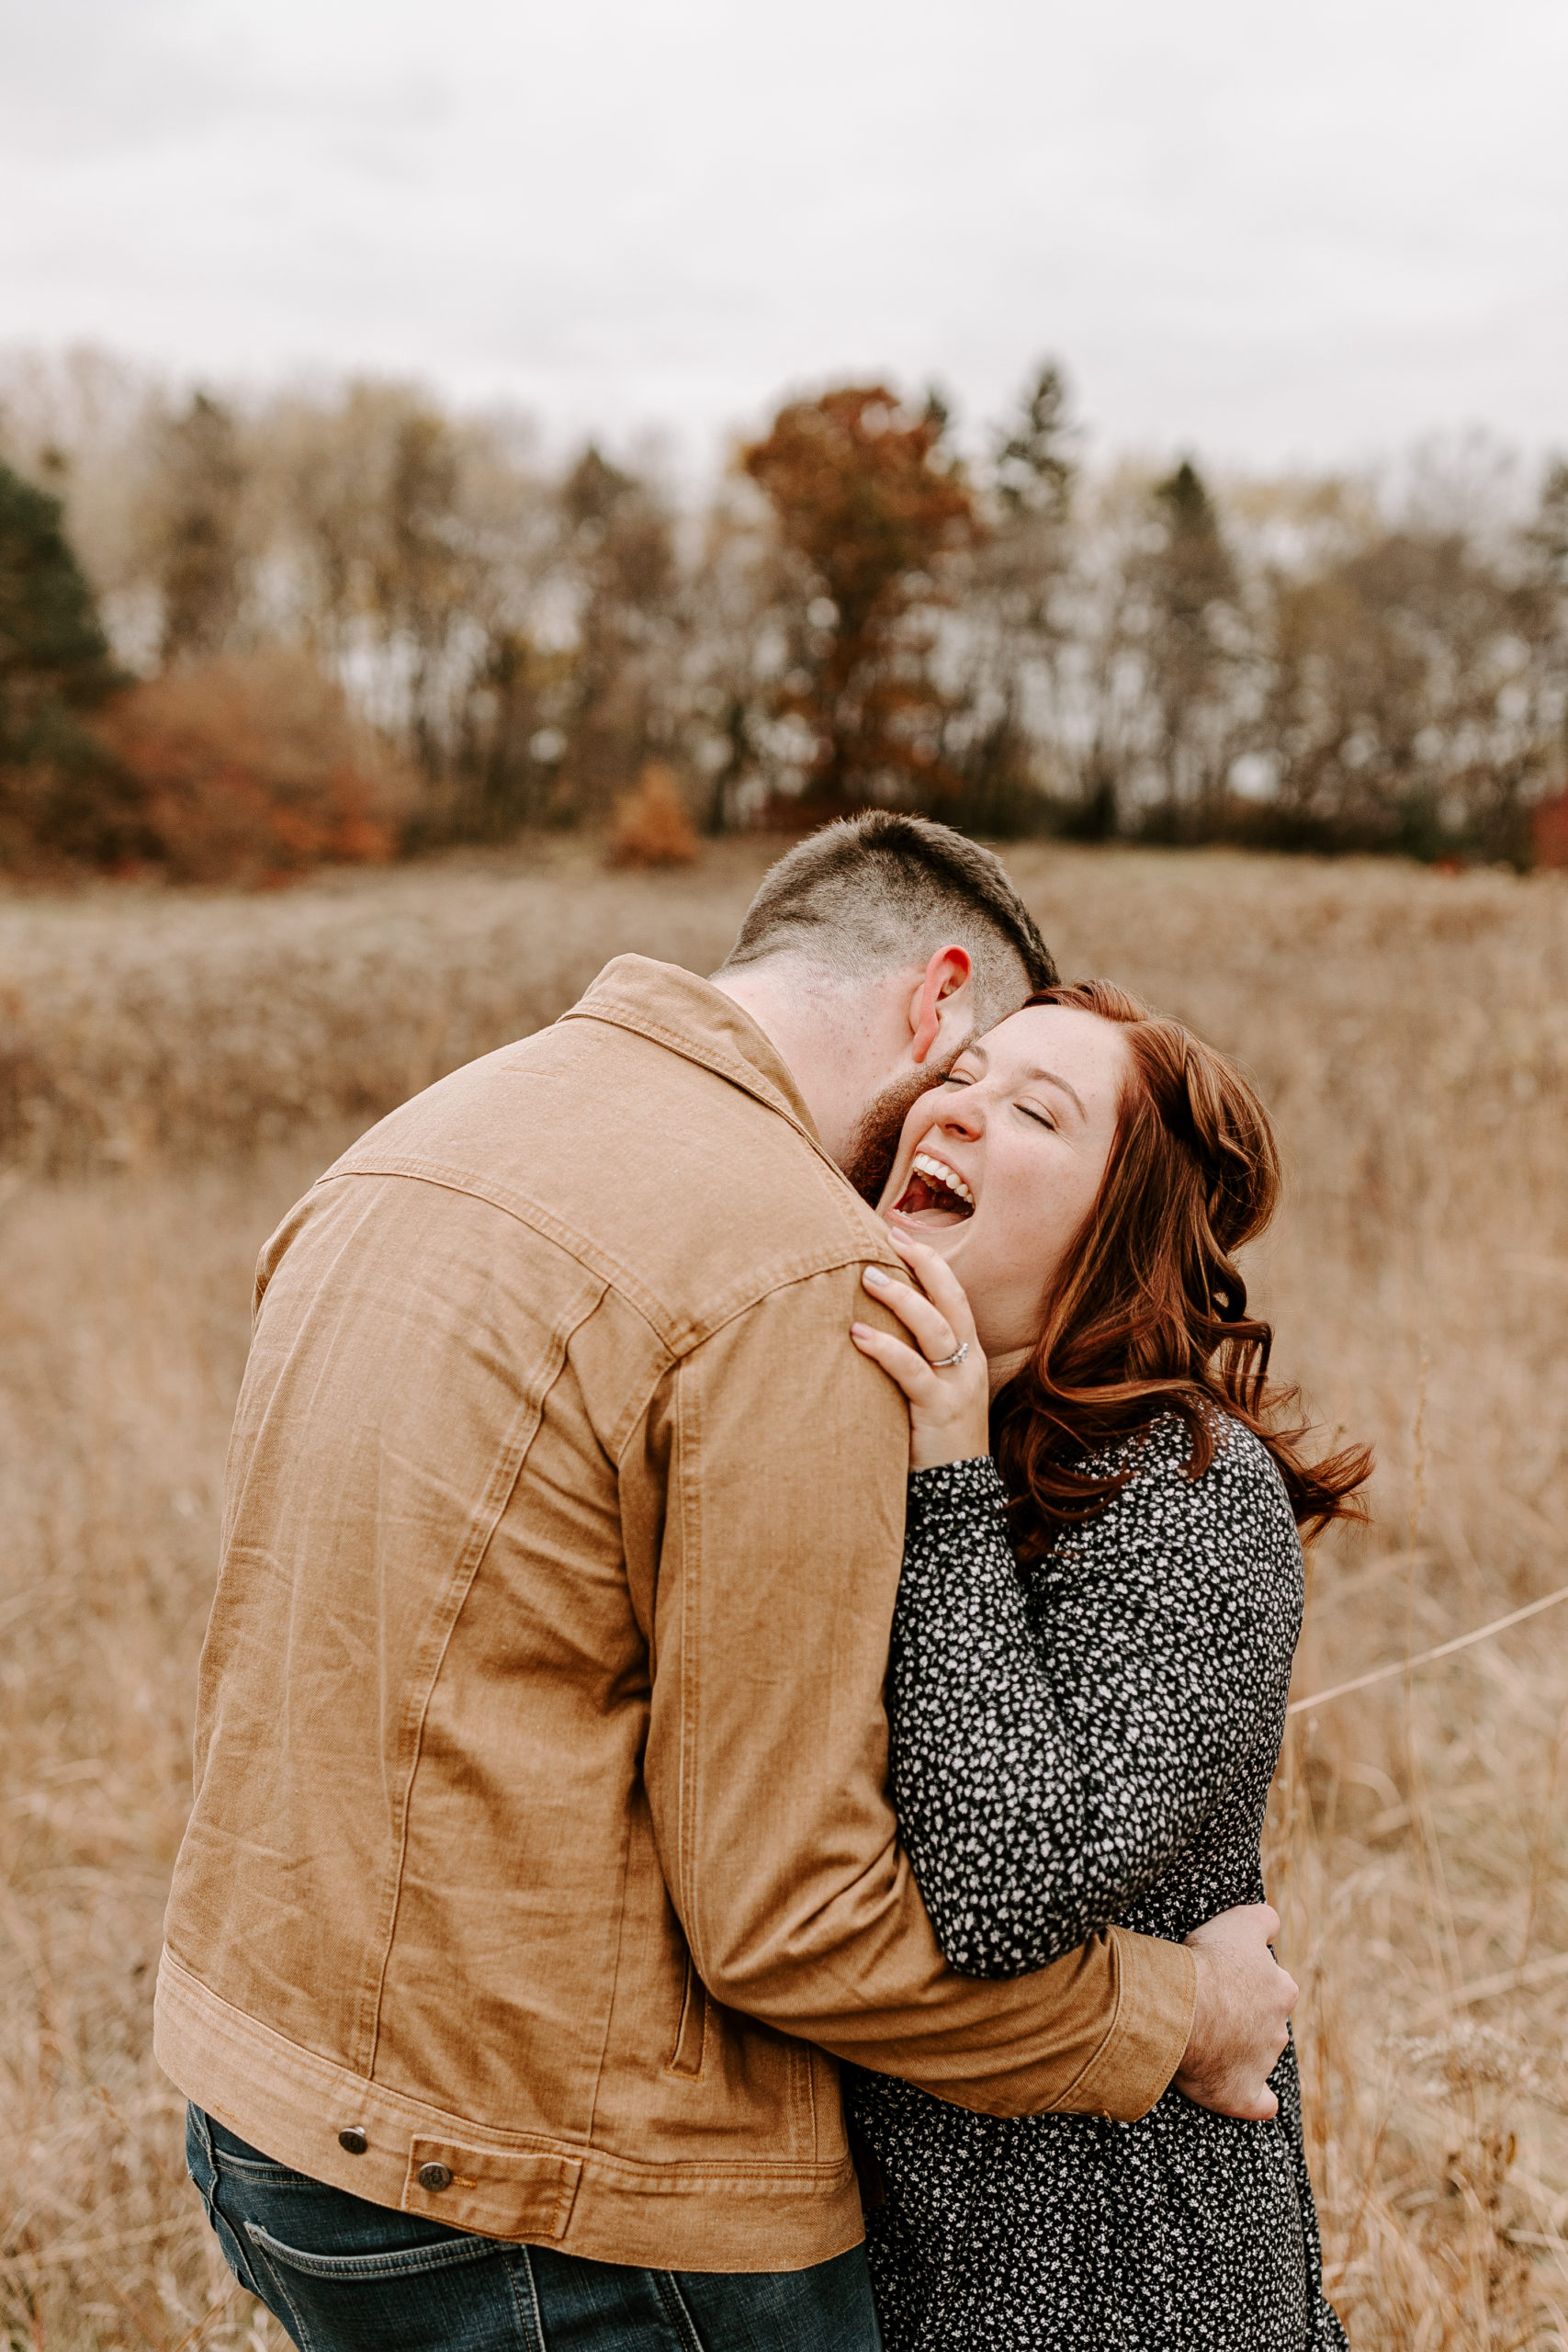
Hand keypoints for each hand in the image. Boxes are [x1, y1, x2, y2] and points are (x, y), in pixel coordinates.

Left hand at [850, 1231, 991, 1470]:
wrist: (956, 1497)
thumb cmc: (932, 1438)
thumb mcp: (929, 1391)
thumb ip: (911, 1358)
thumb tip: (865, 1321)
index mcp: (968, 1354)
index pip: (955, 1294)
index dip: (930, 1261)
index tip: (899, 1233)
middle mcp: (968, 1364)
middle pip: (952, 1299)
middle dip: (923, 1264)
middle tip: (888, 1239)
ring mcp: (957, 1387)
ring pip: (936, 1328)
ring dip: (901, 1298)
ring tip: (867, 1277)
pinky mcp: (940, 1412)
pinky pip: (913, 1372)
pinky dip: (885, 1349)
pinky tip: (857, 1334)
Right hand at [1174, 1903, 1297, 2120]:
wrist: (1182, 2008)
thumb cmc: (1207, 1964)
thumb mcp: (1241, 1923)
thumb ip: (1264, 1919)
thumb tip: (1272, 1923)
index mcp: (1282, 1990)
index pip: (1274, 1985)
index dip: (1247, 1981)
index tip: (1225, 1980)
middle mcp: (1279, 2028)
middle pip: (1266, 2022)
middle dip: (1246, 2017)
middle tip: (1210, 2009)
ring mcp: (1262, 2063)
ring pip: (1257, 2056)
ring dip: (1238, 2050)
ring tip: (1201, 2039)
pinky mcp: (1242, 2094)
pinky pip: (1258, 2103)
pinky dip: (1255, 2101)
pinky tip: (1249, 2097)